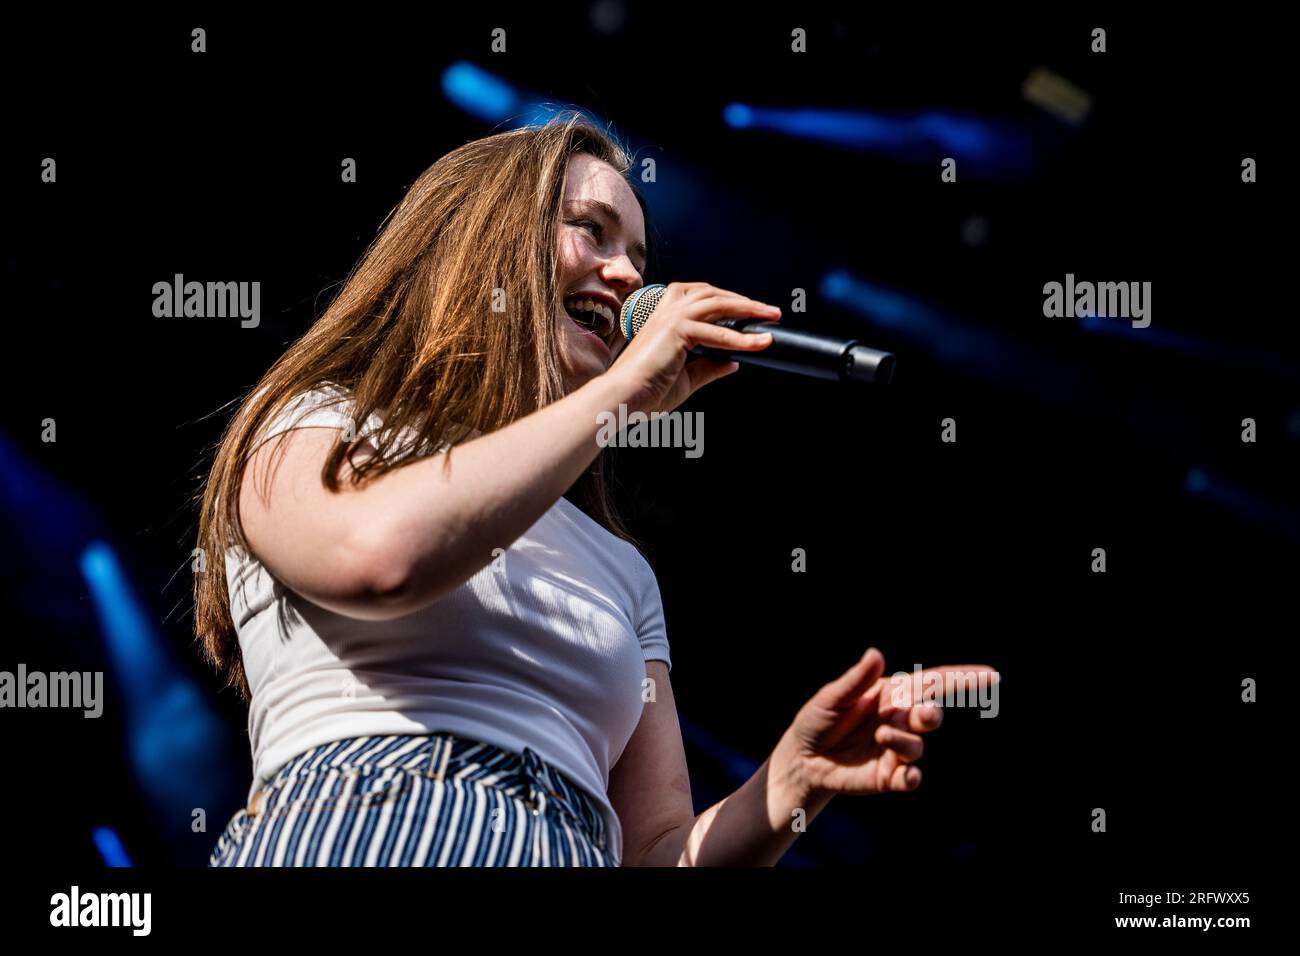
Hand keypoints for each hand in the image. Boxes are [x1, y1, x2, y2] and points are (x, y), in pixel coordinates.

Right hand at [605, 282, 780, 415]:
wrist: (623, 399)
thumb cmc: (646, 392)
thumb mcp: (687, 378)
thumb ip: (710, 367)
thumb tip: (735, 362)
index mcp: (664, 320)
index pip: (700, 298)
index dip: (726, 301)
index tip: (749, 312)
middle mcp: (666, 313)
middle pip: (712, 294)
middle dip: (744, 301)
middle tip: (770, 311)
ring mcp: (671, 318)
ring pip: (717, 303)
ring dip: (749, 308)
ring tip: (771, 316)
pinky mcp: (676, 330)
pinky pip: (718, 332)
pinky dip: (742, 337)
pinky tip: (759, 342)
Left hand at [777, 648, 997, 798]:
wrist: (804, 757)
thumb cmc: (819, 719)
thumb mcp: (831, 697)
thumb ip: (855, 680)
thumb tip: (876, 654)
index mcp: (892, 693)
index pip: (932, 683)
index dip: (962, 678)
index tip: (991, 675)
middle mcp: (900, 719)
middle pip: (931, 714)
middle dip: (932, 714)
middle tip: (925, 714)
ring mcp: (896, 748)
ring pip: (917, 746)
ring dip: (904, 741)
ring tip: (880, 736)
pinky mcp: (889, 775)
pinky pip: (910, 777)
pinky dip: (911, 777)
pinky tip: (905, 775)